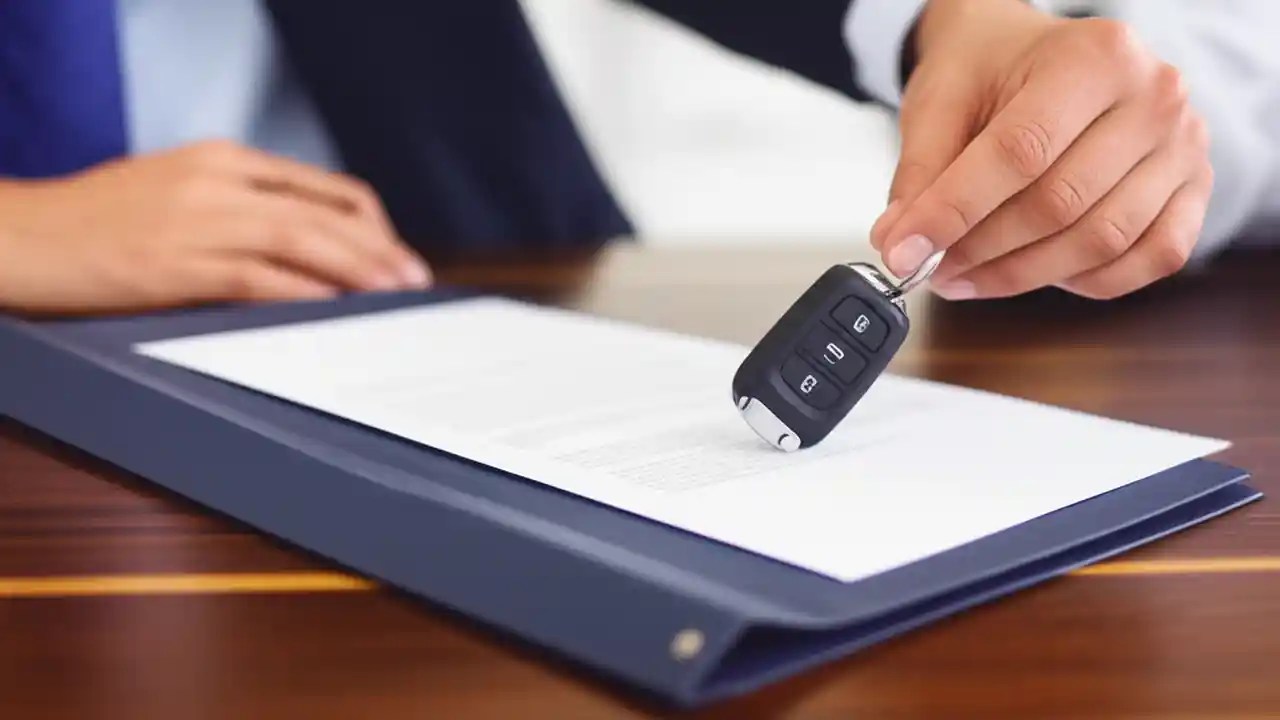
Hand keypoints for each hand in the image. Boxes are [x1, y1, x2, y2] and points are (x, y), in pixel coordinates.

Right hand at [0, 140, 430, 314]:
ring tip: (394, 297)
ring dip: (357, 271)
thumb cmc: (94, 222)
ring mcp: (194, 220)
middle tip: (415, 282)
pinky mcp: (172, 262)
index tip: (394, 255)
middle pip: (324, 213)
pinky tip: (332, 310)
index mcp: (221, 160)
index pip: (323, 187)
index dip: (371, 225)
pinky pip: (256, 277)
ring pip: (301, 240)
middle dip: (380, 250)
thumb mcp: (174, 193)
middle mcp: (217, 182)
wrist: (15, 235)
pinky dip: (302, 293)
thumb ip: (236, 208)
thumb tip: (303, 247)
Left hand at [871, 0, 1212, 299]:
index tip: (904, 252)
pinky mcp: (1195, 191)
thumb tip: (900, 246)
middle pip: (1060, 203)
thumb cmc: (995, 72)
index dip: (955, 211)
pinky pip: (1148, 258)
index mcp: (1093, 56)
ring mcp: (1185, 147)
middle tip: (928, 269)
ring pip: (1101, 241)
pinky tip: (1030, 270)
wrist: (1041, 58)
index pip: (1019, 152)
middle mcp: (1155, 97)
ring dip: (1020, 274)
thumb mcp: (942, 101)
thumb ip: (920, 173)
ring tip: (963, 275)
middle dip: (981, 250)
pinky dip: (1082, 280)